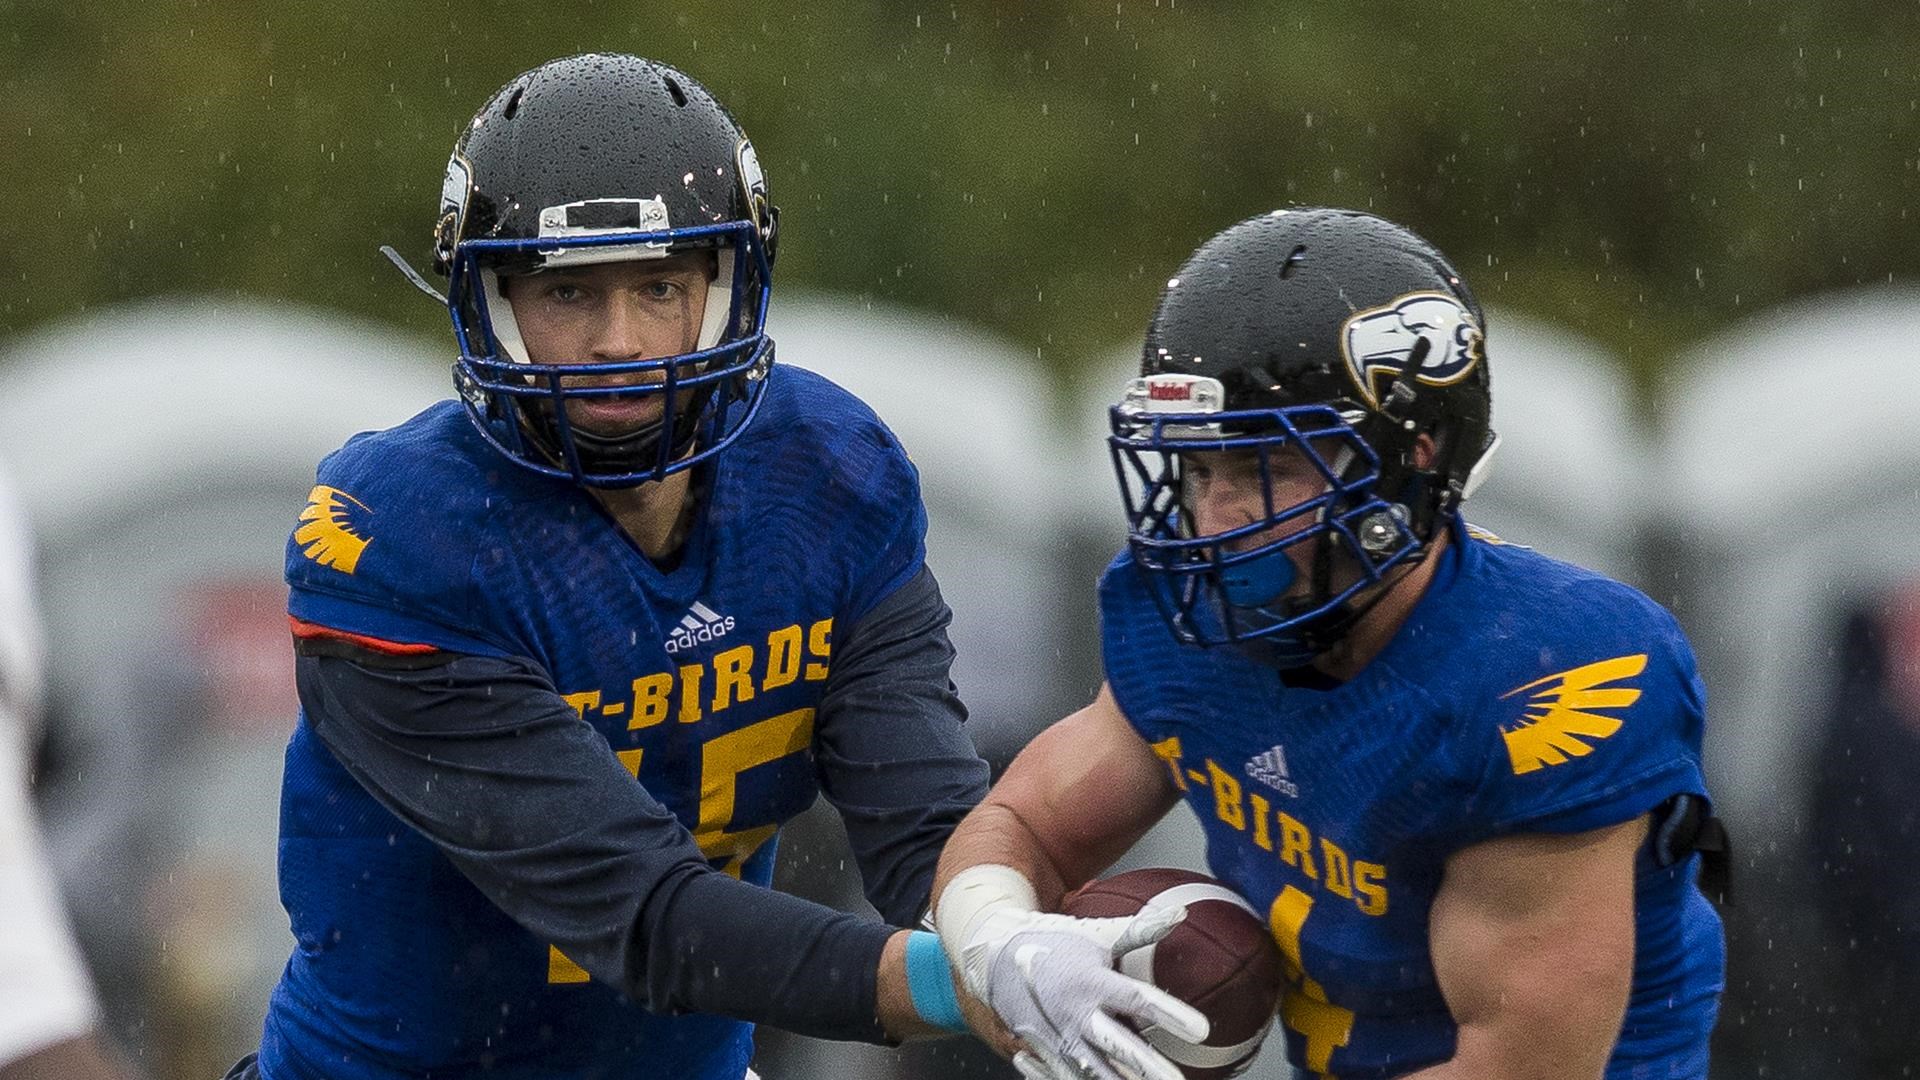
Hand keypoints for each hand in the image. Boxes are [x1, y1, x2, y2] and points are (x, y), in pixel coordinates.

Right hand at [955, 905, 1207, 1079]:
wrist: (995, 958)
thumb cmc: (1056, 943)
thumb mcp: (1096, 934)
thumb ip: (1140, 929)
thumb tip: (1181, 913)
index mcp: (1091, 981)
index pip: (1137, 999)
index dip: (1169, 1014)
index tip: (1201, 1029)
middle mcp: (1075, 1014)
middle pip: (1118, 1046)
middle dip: (1149, 1068)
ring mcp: (1059, 1040)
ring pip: (1094, 1074)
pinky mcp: (1046, 1056)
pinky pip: (1067, 1079)